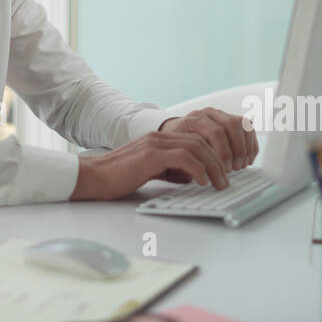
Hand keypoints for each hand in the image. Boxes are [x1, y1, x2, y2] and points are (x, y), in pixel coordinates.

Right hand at [71, 109, 257, 201]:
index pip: (196, 140)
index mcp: (160, 140)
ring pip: (196, 148)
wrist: (94, 177)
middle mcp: (159, 138)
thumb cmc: (119, 177)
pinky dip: (198, 169)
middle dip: (219, 161)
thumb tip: (194, 177)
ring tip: (220, 184)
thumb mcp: (151, 171)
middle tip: (228, 180)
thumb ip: (171, 169)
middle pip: (201, 142)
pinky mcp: (151, 155)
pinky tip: (203, 182)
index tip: (224, 171)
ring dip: (213, 166)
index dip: (214, 154)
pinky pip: (184, 157)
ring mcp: (155, 144)